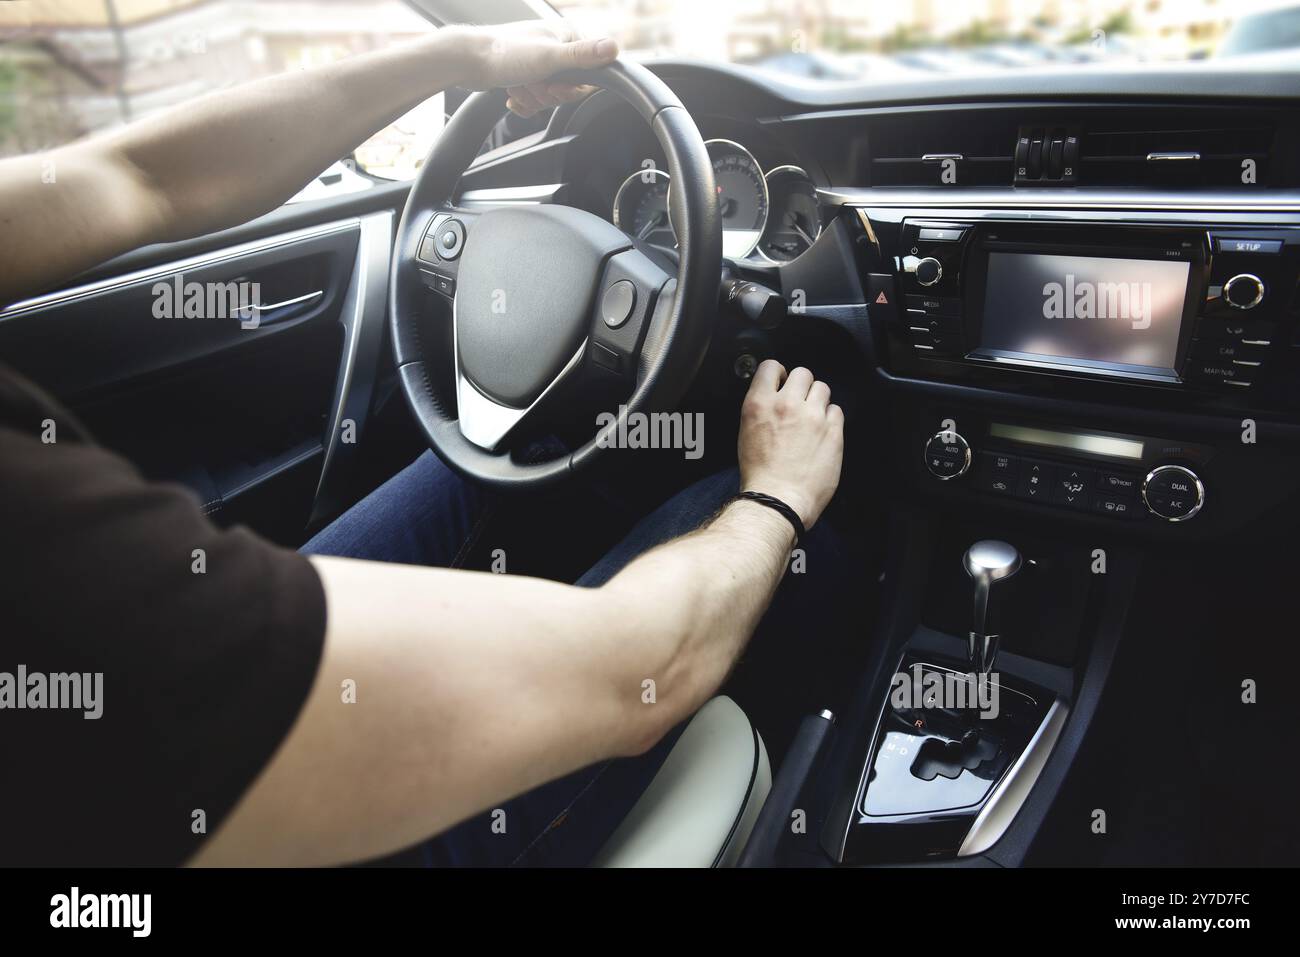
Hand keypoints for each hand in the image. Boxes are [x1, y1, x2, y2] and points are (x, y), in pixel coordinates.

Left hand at [447, 21, 618, 117]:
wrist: (466, 60)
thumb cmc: (504, 55)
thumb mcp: (549, 57)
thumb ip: (582, 56)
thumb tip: (613, 49)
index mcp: (566, 36)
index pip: (588, 75)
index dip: (570, 89)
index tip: (553, 88)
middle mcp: (555, 45)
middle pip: (567, 88)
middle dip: (547, 95)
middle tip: (531, 86)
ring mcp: (539, 59)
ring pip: (550, 95)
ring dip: (533, 98)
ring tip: (517, 87)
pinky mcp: (524, 72)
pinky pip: (535, 97)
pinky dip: (524, 101)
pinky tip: (512, 94)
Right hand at [737, 361, 843, 528]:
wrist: (778, 499)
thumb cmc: (760, 475)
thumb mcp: (746, 433)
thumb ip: (761, 410)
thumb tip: (772, 399)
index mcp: (760, 404)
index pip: (771, 366)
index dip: (778, 373)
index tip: (781, 382)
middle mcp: (787, 405)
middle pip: (802, 373)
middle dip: (801, 386)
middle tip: (799, 403)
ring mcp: (813, 417)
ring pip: (822, 388)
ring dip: (818, 400)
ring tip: (812, 419)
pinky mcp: (833, 431)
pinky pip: (837, 410)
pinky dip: (830, 418)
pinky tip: (822, 433)